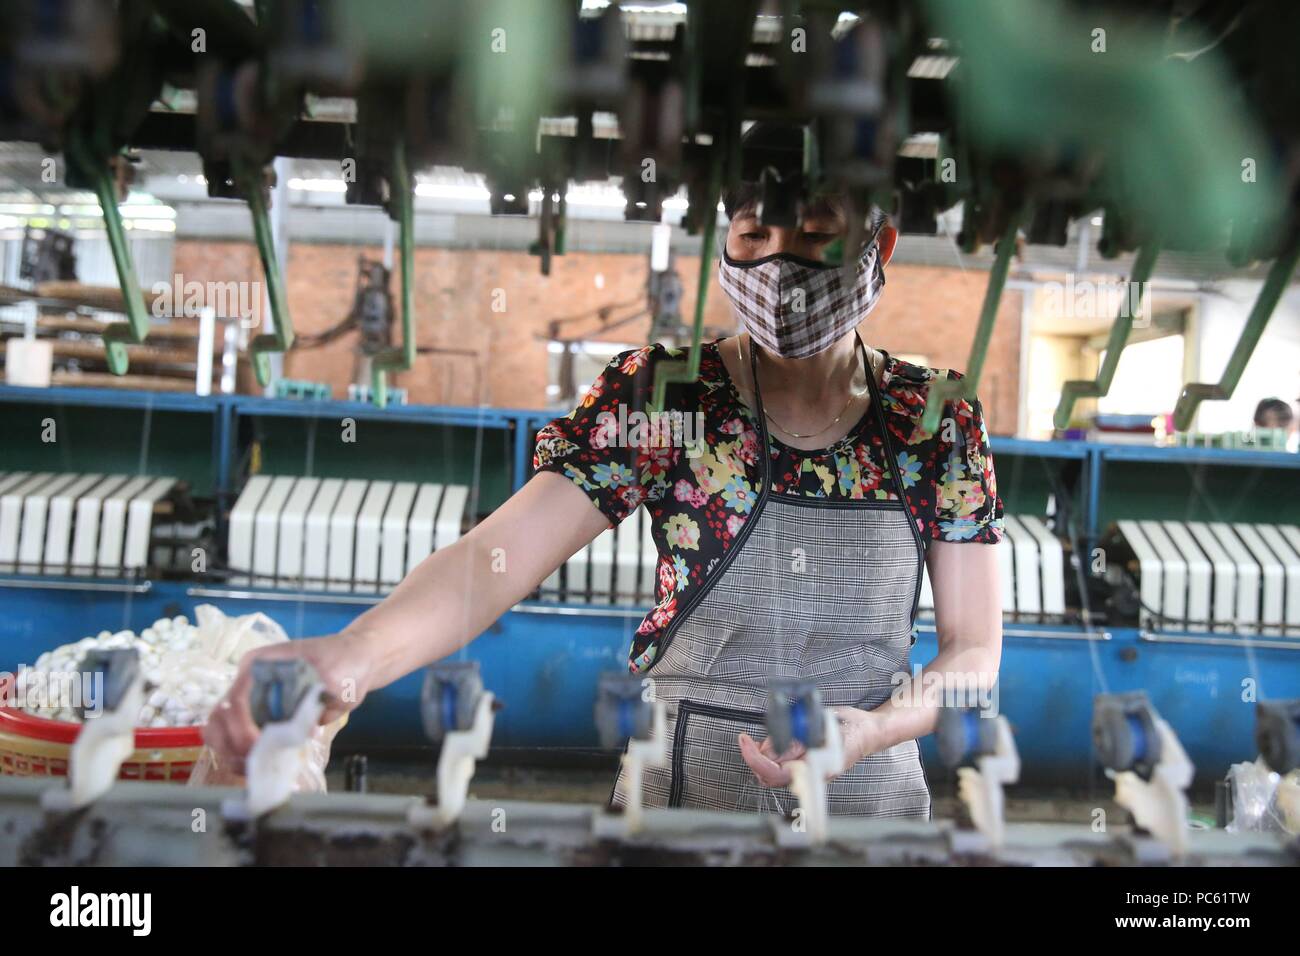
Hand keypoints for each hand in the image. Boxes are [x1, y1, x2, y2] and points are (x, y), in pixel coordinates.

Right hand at [203, 629, 378, 774]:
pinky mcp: (262, 719)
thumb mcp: (334, 678)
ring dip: (234, 755)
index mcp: (260, 665)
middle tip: (253, 763)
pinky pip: (242, 741)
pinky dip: (246, 757)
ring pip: (223, 732)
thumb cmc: (344, 661)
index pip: (236, 699)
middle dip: (230, 745)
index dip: (242, 728)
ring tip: (255, 769)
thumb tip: (303, 730)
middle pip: (220, 717)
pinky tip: (264, 766)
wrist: (356, 662)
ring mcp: (253, 701)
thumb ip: (317, 701)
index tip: (261, 746)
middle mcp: (249, 683)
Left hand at [738, 707, 884, 787]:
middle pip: (768, 776)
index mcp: (816, 770)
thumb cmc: (853, 730)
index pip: (776, 774)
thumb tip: (772, 750)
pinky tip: (769, 741)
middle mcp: (809, 775)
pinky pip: (778, 765)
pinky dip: (769, 752)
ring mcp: (806, 772)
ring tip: (761, 737)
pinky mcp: (803, 765)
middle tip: (748, 738)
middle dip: (754, 757)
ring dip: (761, 754)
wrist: (868, 732)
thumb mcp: (827, 728)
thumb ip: (800, 740)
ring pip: (771, 771)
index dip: (757, 760)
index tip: (746, 742)